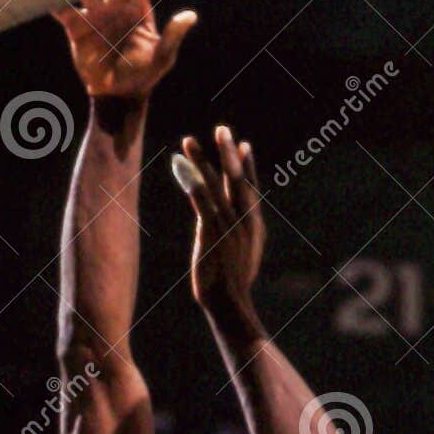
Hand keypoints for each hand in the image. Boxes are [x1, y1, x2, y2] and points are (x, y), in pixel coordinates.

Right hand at [53, 0, 195, 99]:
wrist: (118, 95)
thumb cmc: (145, 75)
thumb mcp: (162, 57)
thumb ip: (172, 35)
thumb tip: (190, 16)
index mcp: (137, 10)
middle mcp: (115, 7)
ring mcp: (94, 16)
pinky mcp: (77, 28)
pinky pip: (63, 10)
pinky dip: (54, 0)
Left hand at [175, 126, 265, 311]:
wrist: (231, 305)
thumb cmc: (234, 286)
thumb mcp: (244, 257)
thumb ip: (242, 238)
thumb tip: (240, 232)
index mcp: (253, 226)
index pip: (250, 189)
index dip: (247, 166)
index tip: (244, 145)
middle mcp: (243, 221)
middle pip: (236, 180)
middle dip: (228, 153)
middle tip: (222, 129)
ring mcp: (229, 226)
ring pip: (215, 186)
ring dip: (201, 161)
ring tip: (189, 141)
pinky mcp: (213, 233)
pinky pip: (201, 202)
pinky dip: (192, 182)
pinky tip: (180, 167)